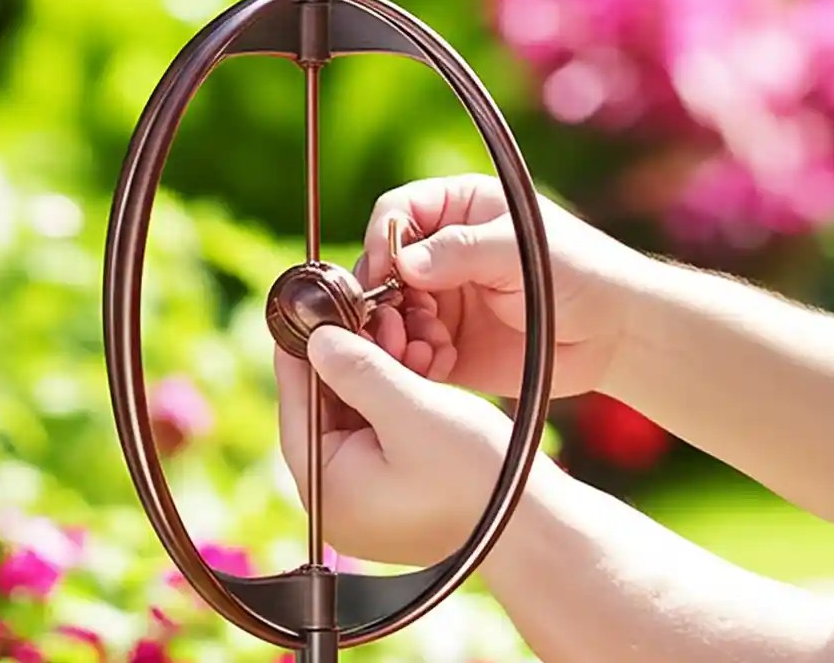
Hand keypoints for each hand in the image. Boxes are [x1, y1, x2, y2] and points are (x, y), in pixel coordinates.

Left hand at [274, 325, 561, 567]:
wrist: (536, 526)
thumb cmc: (475, 476)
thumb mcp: (411, 410)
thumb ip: (356, 370)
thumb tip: (314, 338)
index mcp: (325, 488)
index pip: (296, 406)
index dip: (302, 350)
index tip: (308, 307)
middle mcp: (336, 499)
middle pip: (324, 409)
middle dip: (349, 356)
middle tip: (366, 310)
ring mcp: (365, 496)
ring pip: (355, 413)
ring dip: (377, 369)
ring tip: (400, 329)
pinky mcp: (395, 489)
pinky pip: (381, 430)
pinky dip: (396, 395)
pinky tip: (417, 361)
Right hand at [360, 173, 650, 397]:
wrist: (617, 334)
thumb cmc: (580, 272)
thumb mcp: (520, 250)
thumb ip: (461, 251)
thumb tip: (403, 263)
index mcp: (457, 209)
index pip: (396, 213)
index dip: (384, 240)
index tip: (387, 272)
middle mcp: (441, 254)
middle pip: (382, 268)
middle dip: (382, 297)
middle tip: (392, 323)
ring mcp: (441, 301)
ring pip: (389, 314)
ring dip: (396, 334)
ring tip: (423, 350)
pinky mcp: (447, 345)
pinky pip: (411, 352)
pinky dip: (413, 361)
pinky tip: (436, 365)